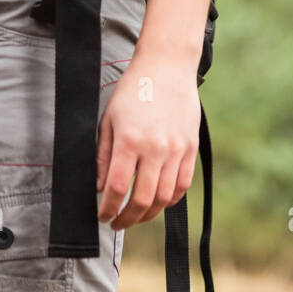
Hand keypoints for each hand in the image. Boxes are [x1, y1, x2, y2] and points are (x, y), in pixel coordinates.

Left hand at [96, 54, 199, 230]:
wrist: (167, 68)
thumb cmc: (133, 90)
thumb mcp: (109, 119)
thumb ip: (104, 156)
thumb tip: (101, 187)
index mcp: (130, 140)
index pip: (118, 188)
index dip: (108, 209)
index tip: (103, 216)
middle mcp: (155, 148)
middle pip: (143, 200)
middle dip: (127, 219)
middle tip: (117, 223)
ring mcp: (176, 150)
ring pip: (165, 198)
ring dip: (149, 214)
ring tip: (136, 216)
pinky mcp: (191, 149)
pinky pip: (183, 186)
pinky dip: (170, 200)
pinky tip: (159, 202)